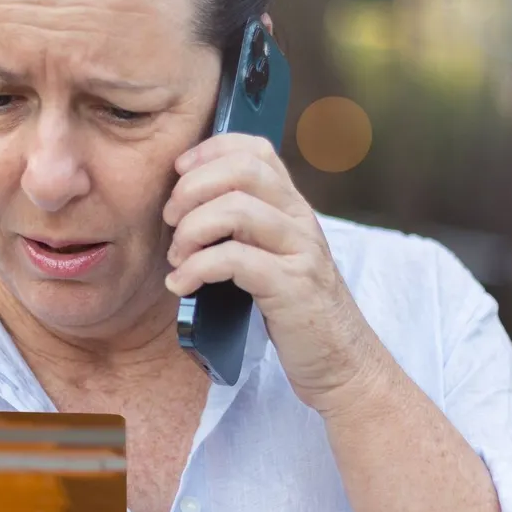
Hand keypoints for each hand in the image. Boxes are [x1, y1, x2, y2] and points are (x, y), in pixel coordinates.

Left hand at [161, 133, 386, 414]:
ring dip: (190, 230)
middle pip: (242, 170)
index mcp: (291, 206)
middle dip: (192, 188)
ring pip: (235, 209)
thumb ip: (242, 227)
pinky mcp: (292, 287)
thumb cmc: (292, 310)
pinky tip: (182, 285)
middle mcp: (300, 219)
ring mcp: (300, 251)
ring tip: (177, 259)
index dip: (210, 151)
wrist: (340, 362)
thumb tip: (183, 206)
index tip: (179, 174)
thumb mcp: (271, 255)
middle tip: (170, 221)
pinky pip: (233, 259)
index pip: (255, 149)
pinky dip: (195, 269)